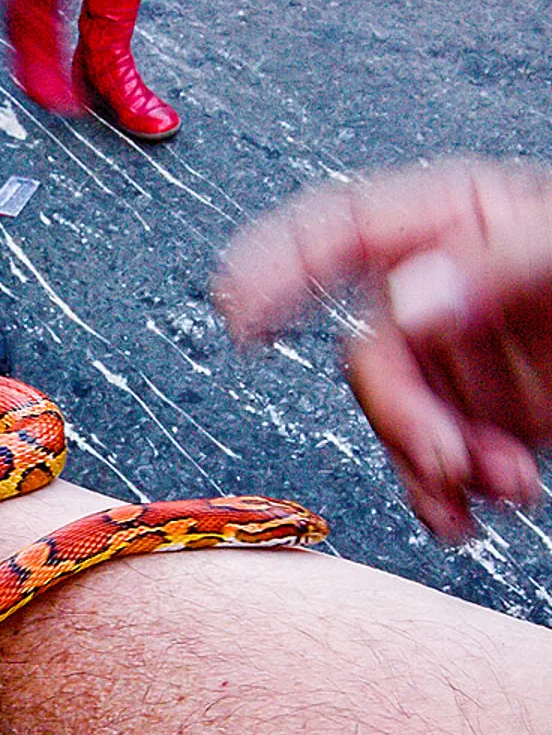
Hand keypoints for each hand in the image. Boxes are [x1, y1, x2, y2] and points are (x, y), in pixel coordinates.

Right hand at [214, 158, 551, 540]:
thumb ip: (499, 263)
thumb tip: (409, 301)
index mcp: (451, 226)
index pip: (334, 233)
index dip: (272, 267)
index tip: (235, 315)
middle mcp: (443, 291)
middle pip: (368, 356)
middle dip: (403, 419)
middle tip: (448, 457)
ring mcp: (462, 357)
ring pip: (398, 420)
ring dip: (432, 465)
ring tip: (492, 489)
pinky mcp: (487, 413)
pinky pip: (435, 458)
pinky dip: (448, 494)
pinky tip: (481, 507)